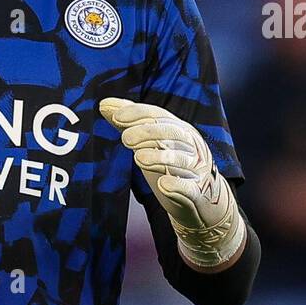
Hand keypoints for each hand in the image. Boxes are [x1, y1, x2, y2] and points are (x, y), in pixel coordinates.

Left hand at [99, 97, 244, 268]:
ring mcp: (195, 169)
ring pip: (181, 159)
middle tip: (125, 139)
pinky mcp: (197, 193)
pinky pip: (189, 188)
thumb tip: (104, 104)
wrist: (201, 200)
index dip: (138, 113)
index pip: (159, 116)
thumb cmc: (172, 166)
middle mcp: (190, 146)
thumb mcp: (150, 143)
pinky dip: (177, 186)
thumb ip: (129, 124)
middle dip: (148, 133)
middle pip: (172, 133)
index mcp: (178, 130)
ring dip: (160, 157)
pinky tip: (163, 185)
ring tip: (139, 158)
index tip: (116, 116)